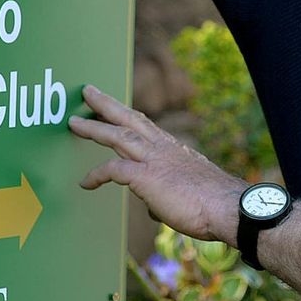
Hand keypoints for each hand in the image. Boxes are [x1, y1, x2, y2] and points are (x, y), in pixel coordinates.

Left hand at [68, 85, 244, 243]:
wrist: (227, 208)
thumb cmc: (213, 205)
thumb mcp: (189, 192)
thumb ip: (167, 195)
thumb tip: (155, 209)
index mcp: (174, 148)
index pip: (146, 126)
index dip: (128, 116)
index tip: (116, 108)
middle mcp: (163, 147)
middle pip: (129, 118)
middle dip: (106, 104)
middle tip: (88, 91)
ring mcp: (154, 159)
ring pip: (118, 135)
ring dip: (94, 128)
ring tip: (73, 122)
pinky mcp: (145, 176)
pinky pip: (113, 170)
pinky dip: (96, 174)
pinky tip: (85, 183)